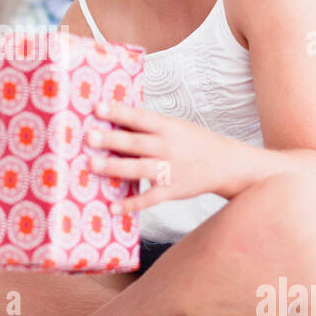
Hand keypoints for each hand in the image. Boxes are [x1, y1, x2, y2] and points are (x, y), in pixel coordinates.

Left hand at [86, 100, 252, 213]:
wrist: (226, 164)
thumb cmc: (194, 142)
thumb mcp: (175, 126)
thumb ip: (148, 126)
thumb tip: (114, 120)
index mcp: (168, 127)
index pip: (140, 117)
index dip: (119, 112)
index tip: (98, 107)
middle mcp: (168, 147)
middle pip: (136, 142)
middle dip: (112, 139)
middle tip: (89, 137)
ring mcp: (170, 170)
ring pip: (139, 169)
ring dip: (114, 167)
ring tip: (92, 164)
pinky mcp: (173, 190)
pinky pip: (150, 199)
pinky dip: (132, 204)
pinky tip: (114, 207)